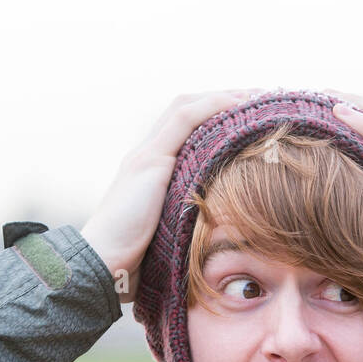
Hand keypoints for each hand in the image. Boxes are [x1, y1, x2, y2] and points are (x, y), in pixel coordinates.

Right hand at [81, 89, 260, 304]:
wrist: (104, 264)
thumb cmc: (135, 262)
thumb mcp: (169, 237)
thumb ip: (187, 225)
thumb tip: (220, 237)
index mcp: (149, 170)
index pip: (182, 127)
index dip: (213, 115)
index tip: (247, 116)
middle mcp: (146, 155)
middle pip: (185, 108)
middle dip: (222, 99)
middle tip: (258, 99)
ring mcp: (146, 155)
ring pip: (186, 107)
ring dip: (223, 97)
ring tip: (256, 97)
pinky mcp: (150, 161)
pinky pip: (185, 120)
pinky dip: (212, 107)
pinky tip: (237, 105)